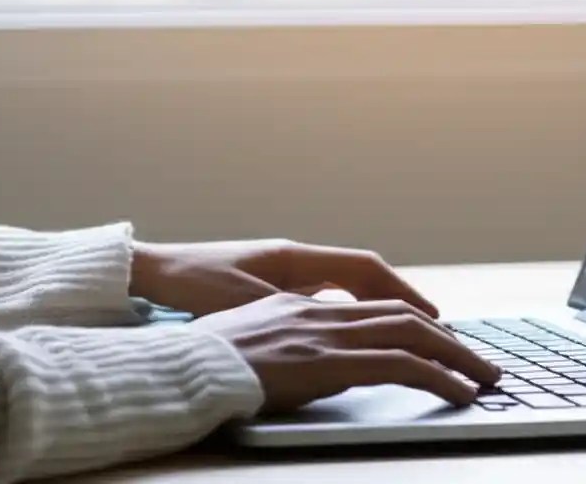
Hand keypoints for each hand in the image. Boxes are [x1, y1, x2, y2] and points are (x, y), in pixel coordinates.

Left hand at [129, 239, 437, 316]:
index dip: (401, 291)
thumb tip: (338, 320)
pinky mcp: (269, 282)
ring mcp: (282, 268)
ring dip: (377, 302)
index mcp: (293, 258)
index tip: (431, 314)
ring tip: (404, 327)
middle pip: (362, 274)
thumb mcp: (246, 303)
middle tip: (434, 324)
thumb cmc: (191, 285)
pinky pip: (325, 291)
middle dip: (400, 298)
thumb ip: (292, 311)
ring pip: (345, 283)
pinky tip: (355, 327)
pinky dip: (350, 306)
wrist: (152, 272)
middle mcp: (294, 258)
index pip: (364, 269)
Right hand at [189, 293, 500, 411]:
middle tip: (480, 360)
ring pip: (413, 335)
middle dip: (449, 339)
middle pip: (403, 316)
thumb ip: (287, 342)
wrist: (180, 366)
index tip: (440, 338)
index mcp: (301, 303)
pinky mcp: (329, 363)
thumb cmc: (202, 362)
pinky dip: (440, 376)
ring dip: (457, 356)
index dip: (414, 320)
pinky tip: (461, 392)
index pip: (374, 304)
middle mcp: (321, 311)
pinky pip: (401, 365)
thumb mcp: (250, 341)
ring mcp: (327, 334)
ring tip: (486, 377)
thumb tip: (312, 361)